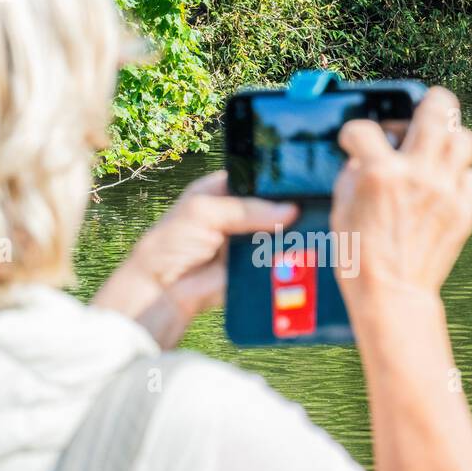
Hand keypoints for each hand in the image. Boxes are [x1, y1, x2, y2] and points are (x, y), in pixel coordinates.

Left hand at [92, 171, 297, 347]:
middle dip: (286, 210)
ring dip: (287, 235)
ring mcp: (247, 241)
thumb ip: (245, 209)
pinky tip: (298, 253)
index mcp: (222, 191)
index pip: (255, 180)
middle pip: (271, 207)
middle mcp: (237, 214)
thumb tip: (288, 211)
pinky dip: (284, 258)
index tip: (298, 183)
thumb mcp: (204, 212)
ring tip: (306, 231)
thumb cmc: (171, 245)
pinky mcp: (254, 265)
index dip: (274, 182)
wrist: (165, 290)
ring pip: (278, 233)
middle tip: (306, 209)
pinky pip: (276, 259)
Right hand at [330, 87, 471, 309]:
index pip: (364, 129)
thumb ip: (353, 175)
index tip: (354, 141)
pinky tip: (441, 184)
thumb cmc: (362, 261)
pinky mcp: (464, 210)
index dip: (353, 133)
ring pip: (464, 138)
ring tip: (433, 150)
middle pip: (439, 109)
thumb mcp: (341, 211)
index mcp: (380, 174)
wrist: (393, 295)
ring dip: (447, 138)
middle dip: (426, 102)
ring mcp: (445, 190)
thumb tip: (362, 158)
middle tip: (418, 112)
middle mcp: (418, 174)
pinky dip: (457, 175)